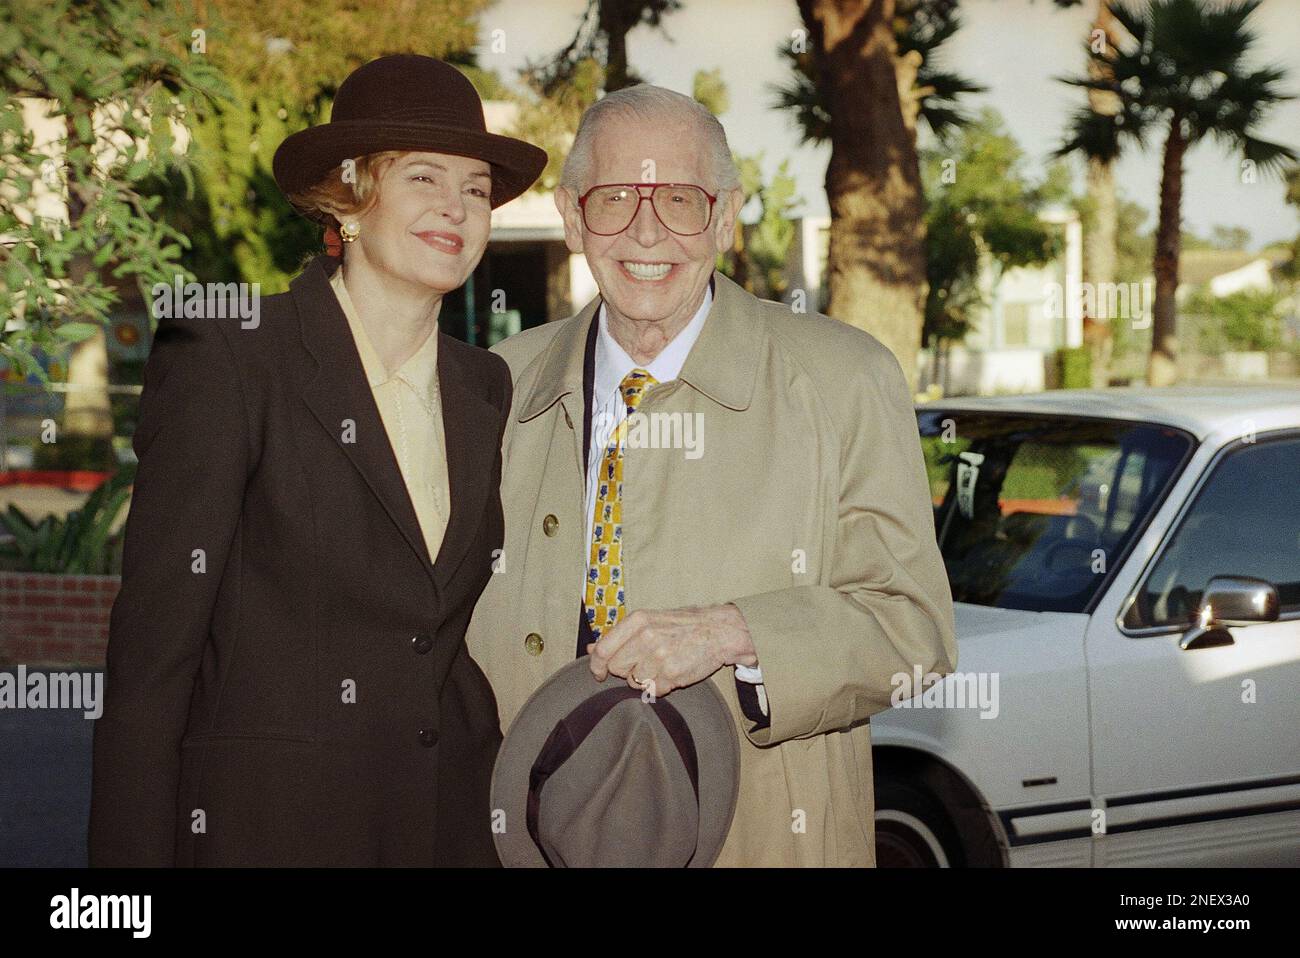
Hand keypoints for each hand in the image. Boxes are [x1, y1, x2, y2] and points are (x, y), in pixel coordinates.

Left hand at [587, 603, 757, 696]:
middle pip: (616, 668)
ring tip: (661, 665)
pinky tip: (672, 672)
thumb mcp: (650, 621)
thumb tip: (592, 648)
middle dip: (626, 670)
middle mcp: (646, 637)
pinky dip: (661, 686)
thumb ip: (620, 635)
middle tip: (644, 663)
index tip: (599, 673)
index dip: (596, 665)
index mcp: (638, 621)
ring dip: (645, 679)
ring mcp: (659, 656)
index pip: (603, 650)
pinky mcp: (672, 674)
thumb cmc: (683, 626)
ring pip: (634, 682)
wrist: (720, 631)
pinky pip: (653, 690)